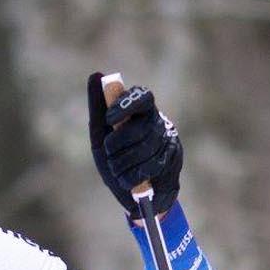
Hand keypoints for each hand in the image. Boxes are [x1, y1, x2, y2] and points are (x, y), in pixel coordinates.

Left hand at [88, 74, 182, 219]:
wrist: (132, 194)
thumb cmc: (115, 159)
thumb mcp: (101, 134)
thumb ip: (98, 107)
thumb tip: (95, 75)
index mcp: (143, 111)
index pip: (142, 97)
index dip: (126, 105)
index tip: (109, 118)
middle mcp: (159, 122)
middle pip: (141, 127)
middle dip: (118, 143)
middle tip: (109, 153)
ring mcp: (169, 141)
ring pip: (146, 148)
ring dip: (123, 162)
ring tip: (116, 169)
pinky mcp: (174, 161)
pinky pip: (153, 166)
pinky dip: (133, 176)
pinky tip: (126, 180)